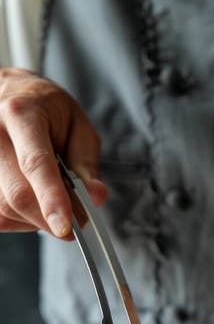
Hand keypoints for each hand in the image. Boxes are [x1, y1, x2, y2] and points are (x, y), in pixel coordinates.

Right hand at [0, 68, 107, 237]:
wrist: (8, 95)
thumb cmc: (46, 112)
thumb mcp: (78, 126)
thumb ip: (86, 164)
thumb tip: (94, 198)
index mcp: (21, 114)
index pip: (35, 164)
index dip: (51, 199)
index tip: (65, 227)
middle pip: (18, 195)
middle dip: (49, 218)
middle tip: (74, 222)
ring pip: (6, 210)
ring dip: (35, 218)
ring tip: (48, 197)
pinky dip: (20, 218)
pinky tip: (30, 200)